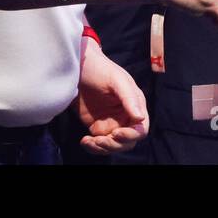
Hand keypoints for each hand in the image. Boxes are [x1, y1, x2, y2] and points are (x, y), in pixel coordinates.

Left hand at [75, 39, 148, 154]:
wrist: (76, 68)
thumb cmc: (100, 69)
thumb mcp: (116, 80)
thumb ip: (129, 98)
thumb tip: (140, 118)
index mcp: (136, 105)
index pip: (141, 129)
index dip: (131, 135)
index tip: (116, 133)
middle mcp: (126, 116)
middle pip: (128, 142)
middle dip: (115, 145)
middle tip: (100, 139)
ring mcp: (111, 122)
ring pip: (114, 146)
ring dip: (103, 148)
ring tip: (90, 141)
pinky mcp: (97, 126)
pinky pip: (99, 144)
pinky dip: (93, 147)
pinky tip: (84, 141)